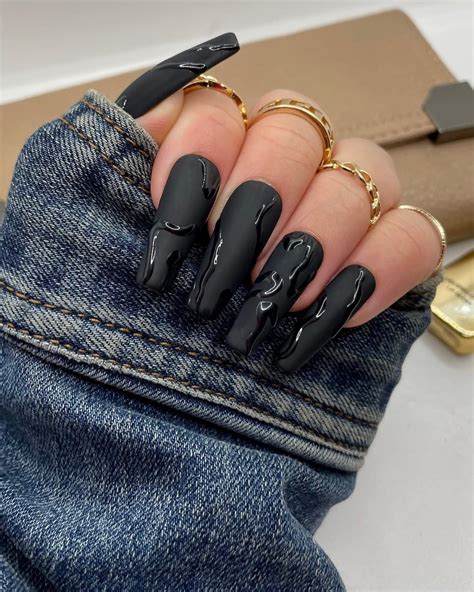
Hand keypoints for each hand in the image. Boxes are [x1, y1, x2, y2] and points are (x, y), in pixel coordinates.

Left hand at [125, 36, 442, 372]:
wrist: (206, 372)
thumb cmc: (170, 300)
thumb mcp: (128, 235)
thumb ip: (126, 164)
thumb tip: (151, 118)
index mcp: (225, 146)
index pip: (219, 109)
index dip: (196, 154)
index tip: (170, 227)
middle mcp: (292, 159)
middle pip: (295, 134)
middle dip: (253, 209)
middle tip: (216, 287)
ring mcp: (348, 197)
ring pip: (358, 179)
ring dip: (311, 243)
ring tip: (268, 310)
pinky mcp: (392, 246)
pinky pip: (412, 239)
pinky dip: (372, 275)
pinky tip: (322, 316)